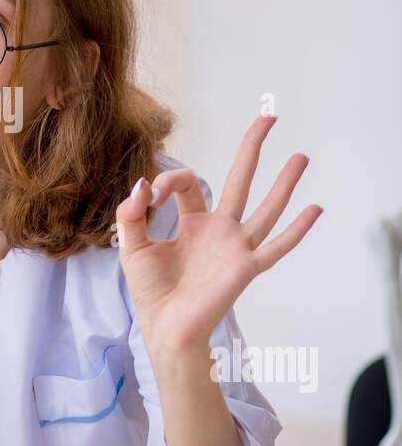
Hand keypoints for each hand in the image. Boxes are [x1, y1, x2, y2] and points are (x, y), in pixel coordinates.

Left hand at [114, 115, 322, 351]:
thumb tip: (142, 184)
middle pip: (240, 180)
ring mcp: (235, 247)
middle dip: (253, 148)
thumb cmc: (151, 292)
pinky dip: (296, 230)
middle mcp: (219, 230)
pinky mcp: (244, 267)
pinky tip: (315, 209)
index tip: (150, 196)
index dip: (167, 181)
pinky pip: (276, 247)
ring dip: (284, 182)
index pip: (189, 183)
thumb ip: (131, 214)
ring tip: (301, 156)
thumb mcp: (131, 245)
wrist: (165, 328)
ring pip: (266, 207)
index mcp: (192, 222)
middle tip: (269, 117)